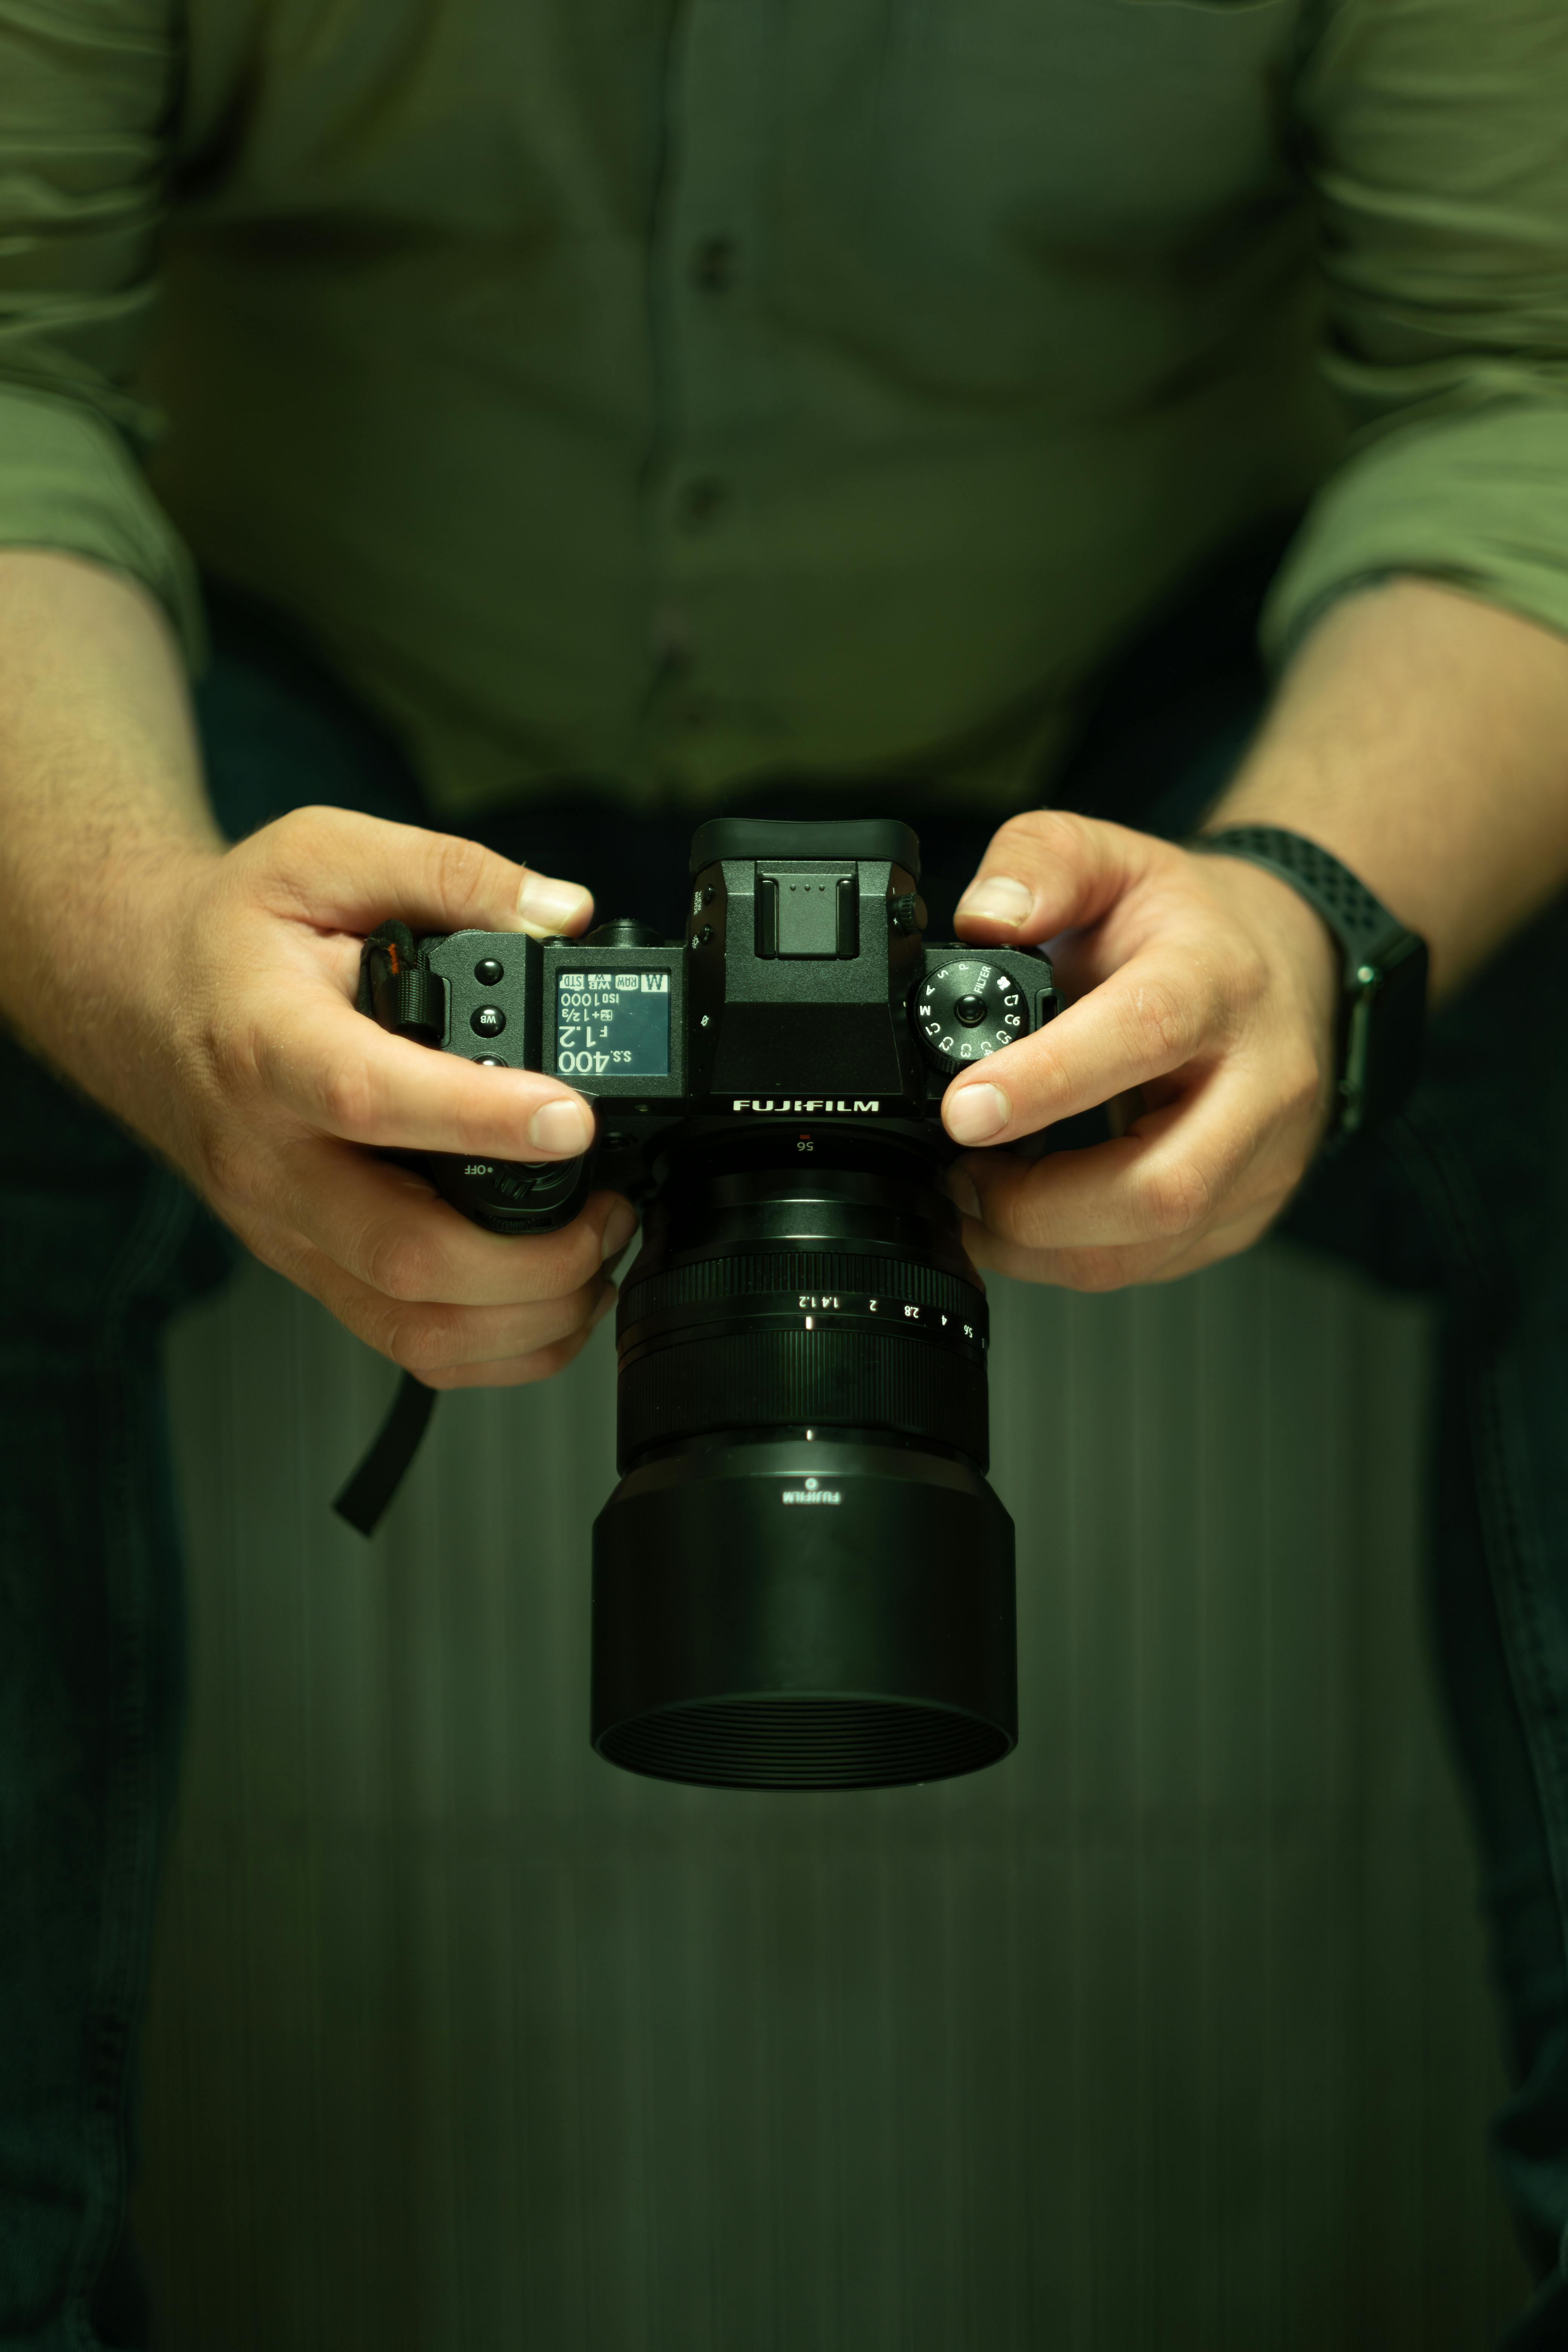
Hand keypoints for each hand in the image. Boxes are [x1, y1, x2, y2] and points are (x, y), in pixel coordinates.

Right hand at [120, 806, 636, 1386]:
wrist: (137, 998)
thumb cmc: (230, 935)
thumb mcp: (323, 855)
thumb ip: (449, 872)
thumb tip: (562, 913)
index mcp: (269, 1048)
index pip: (372, 1100)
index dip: (481, 1121)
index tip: (574, 1121)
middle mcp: (273, 1161)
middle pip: (404, 1254)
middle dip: (534, 1257)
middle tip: (613, 1207)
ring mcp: (289, 1228)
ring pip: (413, 1325)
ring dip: (528, 1315)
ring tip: (598, 1254)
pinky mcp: (310, 1266)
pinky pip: (407, 1343)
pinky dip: (499, 1346)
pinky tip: (554, 1297)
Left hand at [940, 810, 1340, 1289]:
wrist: (1286, 963)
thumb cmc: (1191, 924)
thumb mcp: (1115, 856)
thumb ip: (1040, 861)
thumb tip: (984, 916)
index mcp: (1221, 983)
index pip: (1145, 1034)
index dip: (1047, 1082)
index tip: (962, 1110)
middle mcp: (1262, 1083)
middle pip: (1160, 1184)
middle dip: (1036, 1204)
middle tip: (956, 1173)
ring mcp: (1265, 1160)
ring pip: (1151, 1243)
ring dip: (1041, 1241)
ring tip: (973, 1197)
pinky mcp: (1249, 1213)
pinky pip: (1150, 1264)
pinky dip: (1068, 1255)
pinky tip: (1021, 1220)